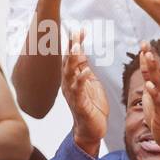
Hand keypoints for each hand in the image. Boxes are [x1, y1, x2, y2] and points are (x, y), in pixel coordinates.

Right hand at [60, 30, 109, 151]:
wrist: (91, 129)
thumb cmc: (91, 106)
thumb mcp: (90, 84)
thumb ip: (85, 69)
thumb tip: (82, 53)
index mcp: (73, 78)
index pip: (73, 57)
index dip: (75, 43)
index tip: (80, 29)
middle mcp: (70, 84)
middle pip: (69, 62)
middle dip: (72, 47)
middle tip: (75, 33)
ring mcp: (73, 94)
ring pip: (70, 74)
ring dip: (74, 60)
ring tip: (78, 47)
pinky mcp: (79, 104)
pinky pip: (78, 90)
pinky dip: (81, 80)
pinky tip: (86, 71)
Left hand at [139, 44, 159, 158]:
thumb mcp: (153, 92)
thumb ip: (150, 76)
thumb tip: (145, 60)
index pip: (156, 67)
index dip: (150, 54)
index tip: (144, 42)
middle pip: (158, 71)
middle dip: (151, 57)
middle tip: (145, 44)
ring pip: (159, 82)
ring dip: (154, 70)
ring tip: (148, 58)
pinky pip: (159, 101)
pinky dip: (155, 93)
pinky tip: (149, 85)